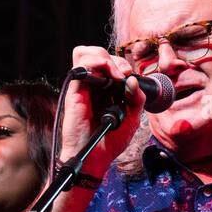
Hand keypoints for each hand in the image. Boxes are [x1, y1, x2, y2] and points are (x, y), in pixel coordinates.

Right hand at [59, 46, 146, 172]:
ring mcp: (82, 87)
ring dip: (104, 57)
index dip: (121, 63)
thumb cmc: (110, 142)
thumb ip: (136, 100)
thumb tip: (133, 80)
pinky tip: (111, 77)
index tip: (132, 77)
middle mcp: (92, 86)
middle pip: (96, 53)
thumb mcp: (132, 119)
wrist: (96, 159)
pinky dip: (97, 63)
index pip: (109, 63)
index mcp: (104, 90)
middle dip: (115, 58)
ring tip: (117, 73)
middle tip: (125, 73)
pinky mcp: (75, 92)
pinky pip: (80, 66)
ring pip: (84, 53)